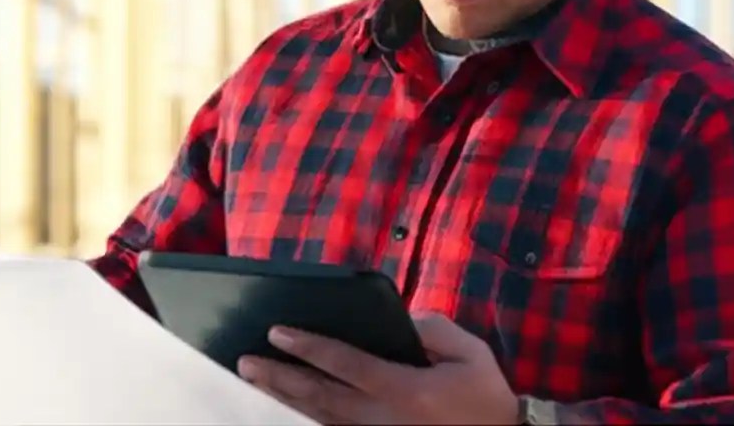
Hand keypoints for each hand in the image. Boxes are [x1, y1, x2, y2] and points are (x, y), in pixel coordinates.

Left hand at [236, 312, 518, 424]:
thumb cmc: (487, 398)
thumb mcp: (471, 352)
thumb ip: (433, 327)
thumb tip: (401, 318)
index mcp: (404, 388)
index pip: (344, 363)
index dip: (308, 346)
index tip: (278, 331)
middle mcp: (382, 417)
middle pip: (319, 395)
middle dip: (279, 376)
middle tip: (246, 360)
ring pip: (319, 418)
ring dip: (284, 398)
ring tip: (255, 379)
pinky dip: (308, 419)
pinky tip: (288, 407)